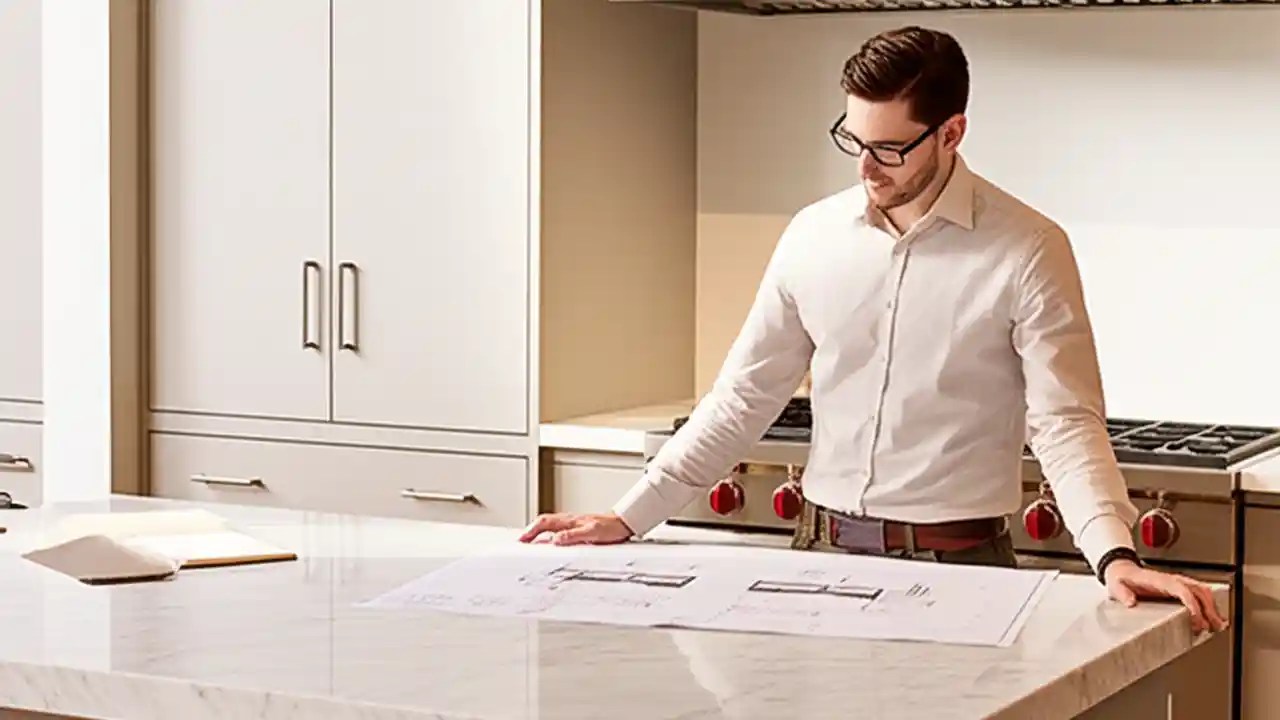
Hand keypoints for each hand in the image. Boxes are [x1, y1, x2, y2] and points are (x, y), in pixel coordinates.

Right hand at [518, 512, 633, 545]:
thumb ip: (573, 536)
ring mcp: (572, 524)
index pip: (543, 523)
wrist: (623, 523)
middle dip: (530, 531)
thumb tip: (556, 540)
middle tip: (521, 541)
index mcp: (569, 521)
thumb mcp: (592, 533)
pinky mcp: (577, 528)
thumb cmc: (610, 527)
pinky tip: (549, 542)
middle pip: (543, 523)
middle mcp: (568, 521)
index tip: (521, 539)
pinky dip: (548, 535)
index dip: (530, 531)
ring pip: (549, 526)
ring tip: (530, 542)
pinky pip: (557, 530)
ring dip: (538, 532)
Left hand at [1104, 560, 1227, 633]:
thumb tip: (1130, 602)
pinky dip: (1210, 605)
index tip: (1197, 620)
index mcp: (1158, 580)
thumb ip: (1123, 593)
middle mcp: (1172, 580)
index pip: (1181, 590)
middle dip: (1208, 609)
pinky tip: (1214, 618)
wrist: (1121, 571)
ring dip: (1213, 607)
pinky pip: (1199, 594)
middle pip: (1198, 591)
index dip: (1192, 604)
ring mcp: (1177, 583)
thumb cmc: (1122, 579)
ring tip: (1218, 625)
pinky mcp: (1179, 588)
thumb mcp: (1116, 586)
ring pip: (1202, 592)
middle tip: (1211, 628)